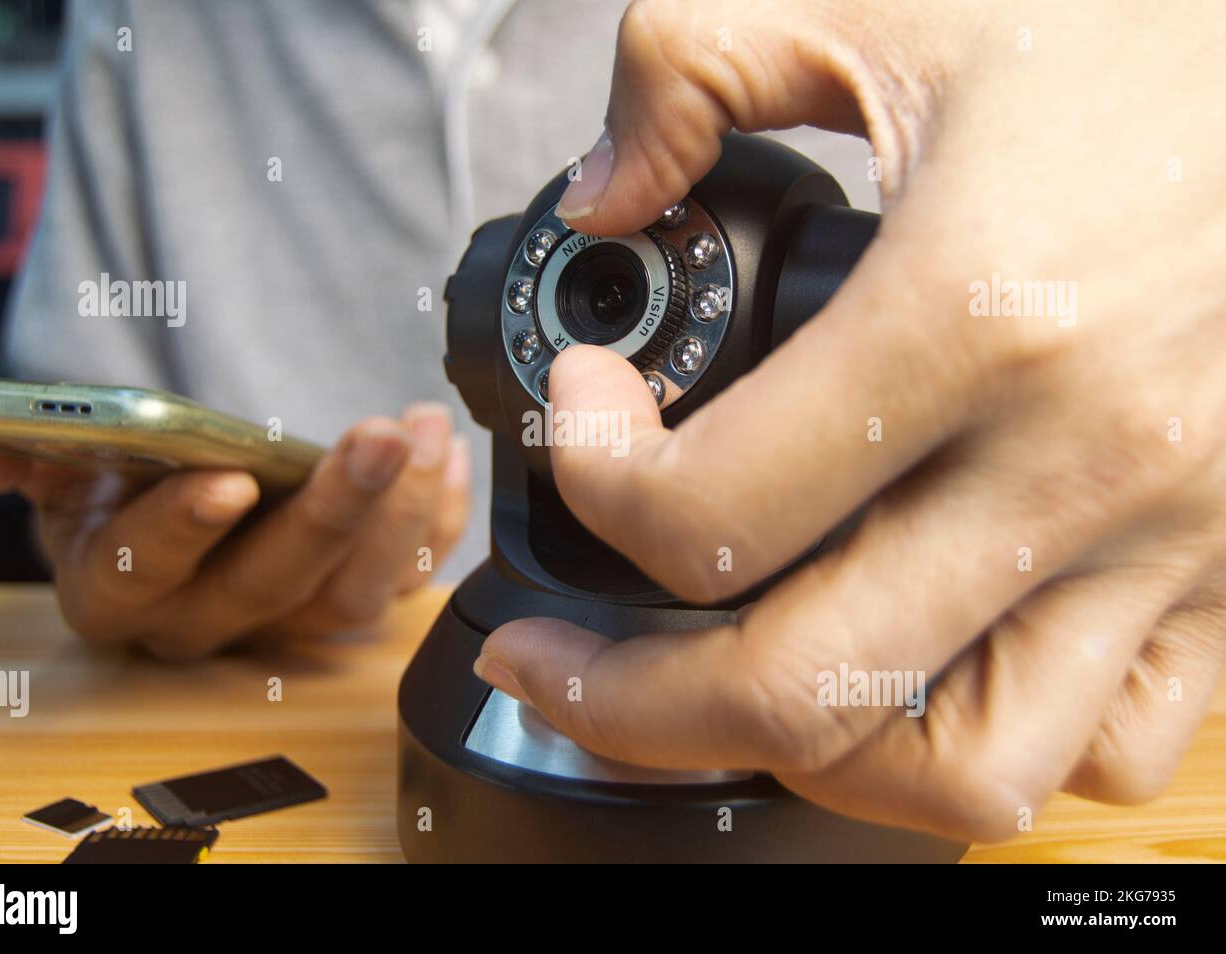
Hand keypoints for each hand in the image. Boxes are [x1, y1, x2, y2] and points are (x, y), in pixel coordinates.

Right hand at [0, 402, 469, 658]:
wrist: (181, 505)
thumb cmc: (123, 480)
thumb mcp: (65, 464)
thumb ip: (26, 451)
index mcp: (119, 588)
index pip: (141, 572)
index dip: (181, 529)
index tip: (230, 476)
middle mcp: (206, 619)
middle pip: (272, 586)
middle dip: (332, 511)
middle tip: (380, 435)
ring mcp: (287, 620)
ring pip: (353, 597)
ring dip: (400, 514)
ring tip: (425, 430)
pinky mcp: (348, 603)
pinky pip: (408, 581)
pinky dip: (437, 522)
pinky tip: (448, 457)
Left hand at [475, 0, 1225, 840]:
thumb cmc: (1135, 19)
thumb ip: (694, 68)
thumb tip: (603, 192)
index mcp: (979, 314)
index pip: (714, 507)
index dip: (589, 478)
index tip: (580, 412)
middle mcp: (1081, 460)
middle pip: (805, 687)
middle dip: (632, 701)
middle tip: (555, 661)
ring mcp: (1167, 535)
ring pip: (968, 770)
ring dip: (817, 752)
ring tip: (730, 685)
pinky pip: (1115, 742)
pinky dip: (989, 743)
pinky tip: (914, 665)